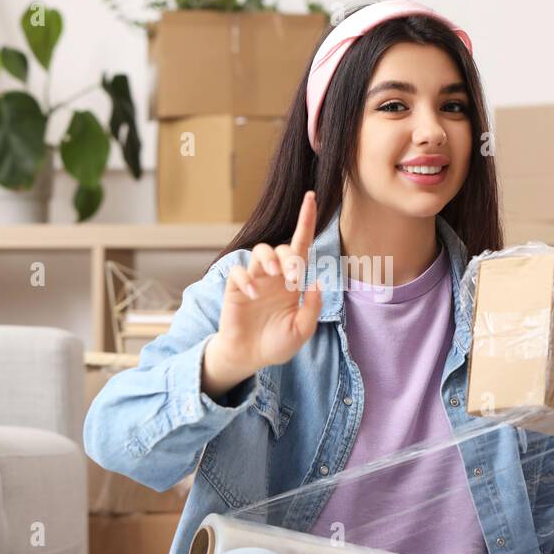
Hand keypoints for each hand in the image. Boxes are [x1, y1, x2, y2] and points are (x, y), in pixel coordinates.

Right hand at [202, 191, 322, 397]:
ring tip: (275, 277)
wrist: (250, 357)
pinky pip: (239, 272)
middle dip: (290, 258)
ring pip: (261, 251)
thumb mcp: (302, 330)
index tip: (312, 197)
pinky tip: (253, 295)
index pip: (302, 245)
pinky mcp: (236, 288)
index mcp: (294, 282)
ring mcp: (255, 279)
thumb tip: (317, 282)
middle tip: (292, 280)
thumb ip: (312, 308)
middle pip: (282, 248)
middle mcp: (275, 276)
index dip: (306, 221)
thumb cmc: (277, 343)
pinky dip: (247, 279)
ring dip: (270, 259)